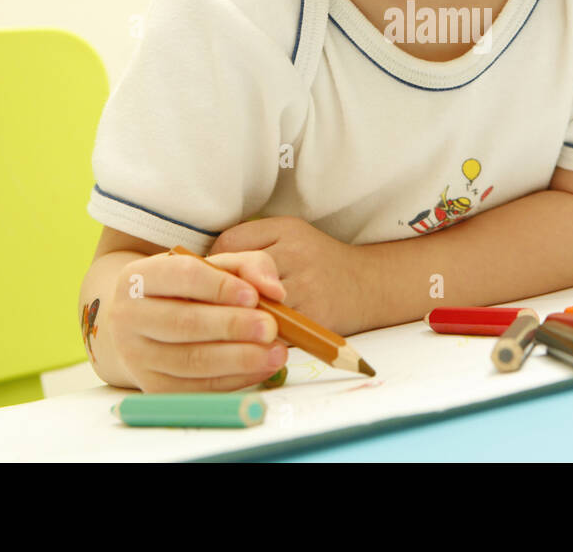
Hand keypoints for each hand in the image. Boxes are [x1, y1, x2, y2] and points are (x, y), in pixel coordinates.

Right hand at [103, 249, 289, 392]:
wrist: (147, 326)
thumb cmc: (189, 290)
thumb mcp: (215, 267)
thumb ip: (248, 267)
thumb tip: (274, 291)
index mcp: (140, 277)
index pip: (182, 276)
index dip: (220, 286)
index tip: (254, 296)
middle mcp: (129, 316)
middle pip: (185, 322)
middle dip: (233, 326)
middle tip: (271, 328)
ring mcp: (137, 356)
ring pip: (192, 360)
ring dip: (240, 358)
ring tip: (277, 351)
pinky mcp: (153, 387)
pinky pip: (198, 387)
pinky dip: (236, 378)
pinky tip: (263, 367)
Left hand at [211, 217, 371, 336]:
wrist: (369, 285)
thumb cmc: (319, 260)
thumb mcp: (288, 235)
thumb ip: (250, 242)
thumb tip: (203, 265)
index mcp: (286, 231)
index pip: (230, 244)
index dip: (212, 265)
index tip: (207, 281)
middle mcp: (297, 255)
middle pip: (238, 276)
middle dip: (219, 295)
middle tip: (205, 307)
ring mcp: (307, 288)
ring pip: (252, 307)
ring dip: (235, 319)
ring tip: (221, 328)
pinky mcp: (315, 318)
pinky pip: (273, 332)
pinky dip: (258, 338)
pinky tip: (249, 341)